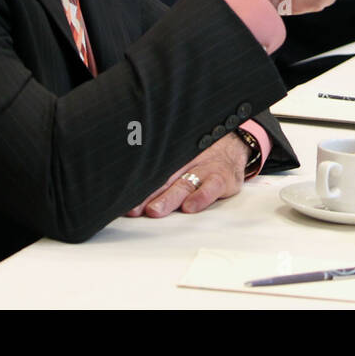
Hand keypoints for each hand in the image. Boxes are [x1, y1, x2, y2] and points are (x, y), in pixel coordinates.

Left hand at [127, 131, 251, 217]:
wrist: (234, 145)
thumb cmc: (201, 154)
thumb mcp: (179, 156)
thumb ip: (157, 171)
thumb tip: (126, 189)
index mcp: (171, 157)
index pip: (151, 171)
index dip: (136, 187)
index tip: (120, 199)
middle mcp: (186, 162)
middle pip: (163, 179)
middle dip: (147, 195)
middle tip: (132, 209)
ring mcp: (204, 169)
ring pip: (184, 183)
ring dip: (169, 198)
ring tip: (155, 210)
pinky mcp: (223, 177)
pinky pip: (212, 187)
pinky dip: (202, 197)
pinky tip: (191, 206)